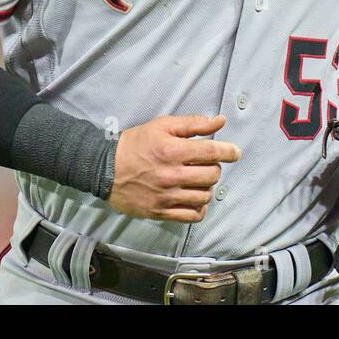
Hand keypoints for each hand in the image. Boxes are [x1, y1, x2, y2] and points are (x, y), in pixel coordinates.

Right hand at [107, 114, 240, 222]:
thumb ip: (193, 123)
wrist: (105, 169)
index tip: (234, 152)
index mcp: (172, 150)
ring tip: (198, 180)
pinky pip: (193, 216)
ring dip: (207, 187)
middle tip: (205, 163)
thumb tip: (220, 122)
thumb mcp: (162, 125)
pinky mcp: (161, 212)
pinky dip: (199, 207)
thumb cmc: (135, 144)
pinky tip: (194, 198)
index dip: (229, 152)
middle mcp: (172, 175)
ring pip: (204, 196)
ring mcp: (167, 196)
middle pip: (212, 175)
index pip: (212, 152)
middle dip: (214, 167)